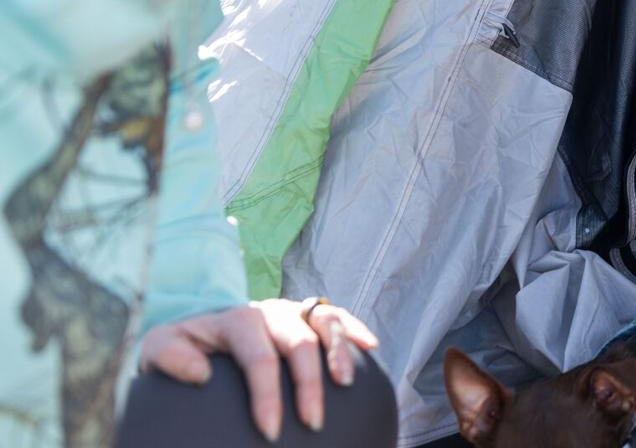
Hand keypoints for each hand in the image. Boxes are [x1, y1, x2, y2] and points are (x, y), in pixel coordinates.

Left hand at [138, 299, 378, 440]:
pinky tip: (370, 347)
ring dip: (339, 351)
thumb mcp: (159, 347)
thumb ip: (169, 356)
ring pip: (324, 319)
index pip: (259, 357)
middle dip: (309, 383)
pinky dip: (355, 328)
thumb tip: (200, 373)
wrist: (196, 335)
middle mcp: (268, 310)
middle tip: (312, 422)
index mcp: (236, 319)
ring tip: (344, 384)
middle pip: (299, 340)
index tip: (271, 431)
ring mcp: (291, 310)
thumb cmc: (181, 350)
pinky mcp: (306, 316)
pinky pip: (337, 316)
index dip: (268, 395)